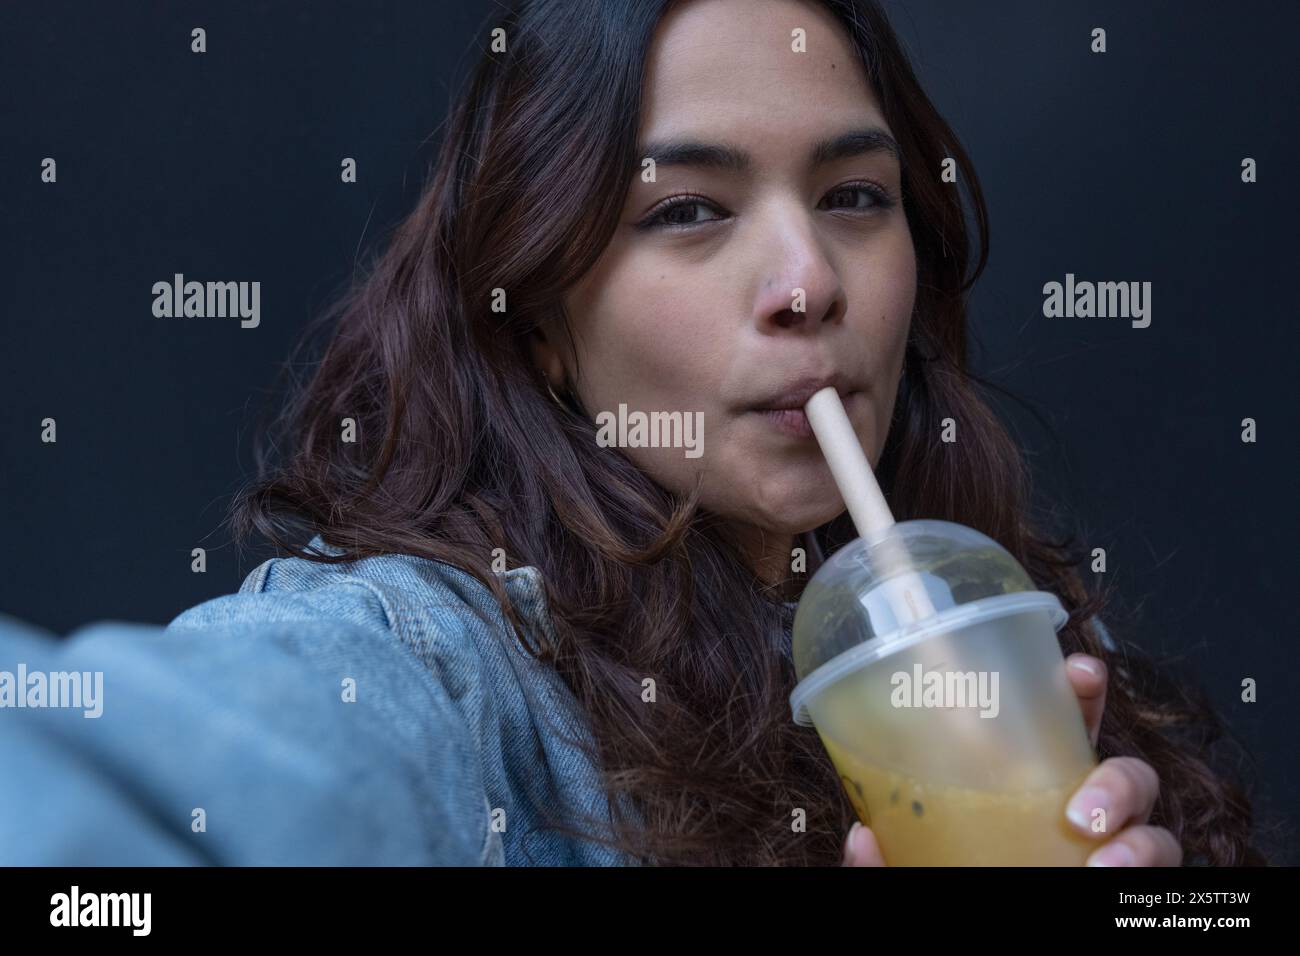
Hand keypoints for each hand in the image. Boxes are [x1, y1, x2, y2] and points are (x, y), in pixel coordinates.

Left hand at [841, 652, 1182, 865]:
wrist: (980, 946)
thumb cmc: (954, 882)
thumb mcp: (914, 869)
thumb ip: (885, 860)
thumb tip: (862, 838)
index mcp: (1034, 790)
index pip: (1067, 728)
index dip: (1083, 694)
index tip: (1079, 671)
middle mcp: (1085, 820)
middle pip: (1131, 776)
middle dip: (1122, 779)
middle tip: (1085, 808)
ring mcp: (1114, 860)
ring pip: (1159, 836)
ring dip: (1141, 845)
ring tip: (1102, 865)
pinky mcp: (1131, 898)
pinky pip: (1161, 892)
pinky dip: (1149, 886)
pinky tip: (1116, 888)